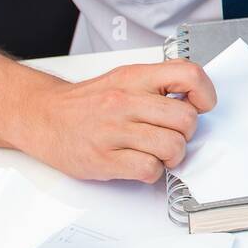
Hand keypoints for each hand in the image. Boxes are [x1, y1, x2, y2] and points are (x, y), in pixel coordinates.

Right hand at [12, 60, 215, 182]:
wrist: (42, 116)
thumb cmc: (86, 103)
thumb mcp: (123, 79)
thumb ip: (157, 85)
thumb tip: (195, 100)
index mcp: (134, 77)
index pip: (189, 75)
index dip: (205, 94)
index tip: (201, 105)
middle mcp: (125, 101)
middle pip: (186, 119)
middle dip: (186, 133)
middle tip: (171, 135)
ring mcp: (114, 130)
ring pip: (172, 147)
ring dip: (171, 156)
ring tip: (156, 152)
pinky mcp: (104, 159)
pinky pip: (149, 169)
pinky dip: (152, 172)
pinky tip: (140, 164)